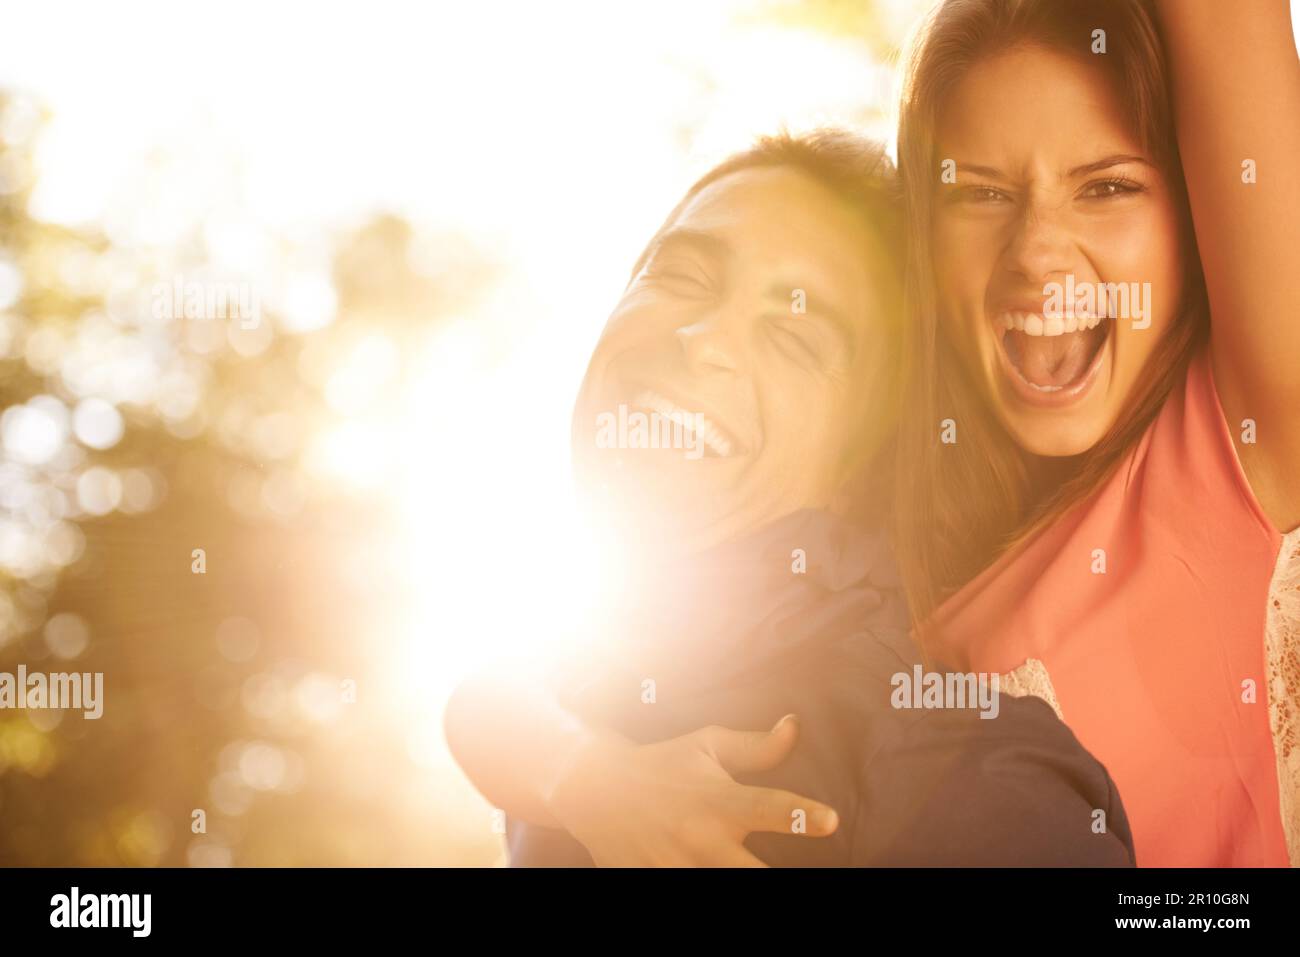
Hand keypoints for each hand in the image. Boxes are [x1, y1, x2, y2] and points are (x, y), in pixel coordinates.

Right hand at [544, 715, 838, 865]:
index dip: (801, 815)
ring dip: (734, 882)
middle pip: (749, 874)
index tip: (831, 821)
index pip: (768, 807)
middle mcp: (700, 838)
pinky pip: (681, 893)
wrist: (594, 789)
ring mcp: (674, 867)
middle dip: (774, 881)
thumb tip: (796, 726)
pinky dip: (695, 884)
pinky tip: (702, 873)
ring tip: (753, 887)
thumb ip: (756, 748)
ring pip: (719, 890)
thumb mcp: (707, 747)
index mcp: (719, 800)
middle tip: (809, 885)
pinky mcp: (649, 881)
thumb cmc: (663, 764)